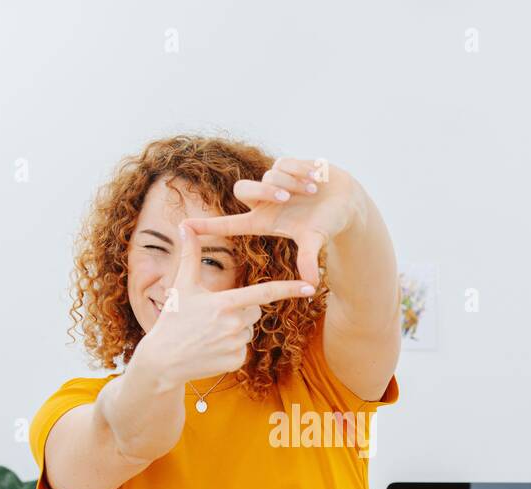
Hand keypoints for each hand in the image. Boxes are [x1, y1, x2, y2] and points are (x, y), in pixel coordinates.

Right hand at [135, 222, 316, 387]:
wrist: (163, 361)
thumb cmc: (172, 319)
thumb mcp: (181, 286)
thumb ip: (190, 255)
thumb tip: (185, 226)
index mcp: (225, 303)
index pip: (264, 293)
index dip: (289, 289)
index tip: (310, 286)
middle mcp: (234, 325)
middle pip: (254, 311)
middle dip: (242, 310)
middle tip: (215, 316)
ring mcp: (236, 345)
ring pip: (248, 331)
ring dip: (234, 330)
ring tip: (208, 334)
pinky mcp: (236, 363)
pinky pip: (242, 349)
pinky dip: (230, 348)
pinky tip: (211, 349)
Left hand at [182, 157, 362, 286]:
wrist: (347, 201)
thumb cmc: (327, 224)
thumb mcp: (316, 240)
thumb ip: (309, 258)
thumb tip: (312, 284)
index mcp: (264, 221)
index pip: (229, 224)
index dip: (207, 226)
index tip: (183, 227)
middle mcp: (265, 202)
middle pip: (243, 189)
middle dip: (265, 191)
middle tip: (287, 198)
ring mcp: (275, 182)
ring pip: (268, 175)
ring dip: (291, 183)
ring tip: (312, 191)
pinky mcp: (286, 165)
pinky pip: (284, 163)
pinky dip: (301, 171)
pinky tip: (316, 179)